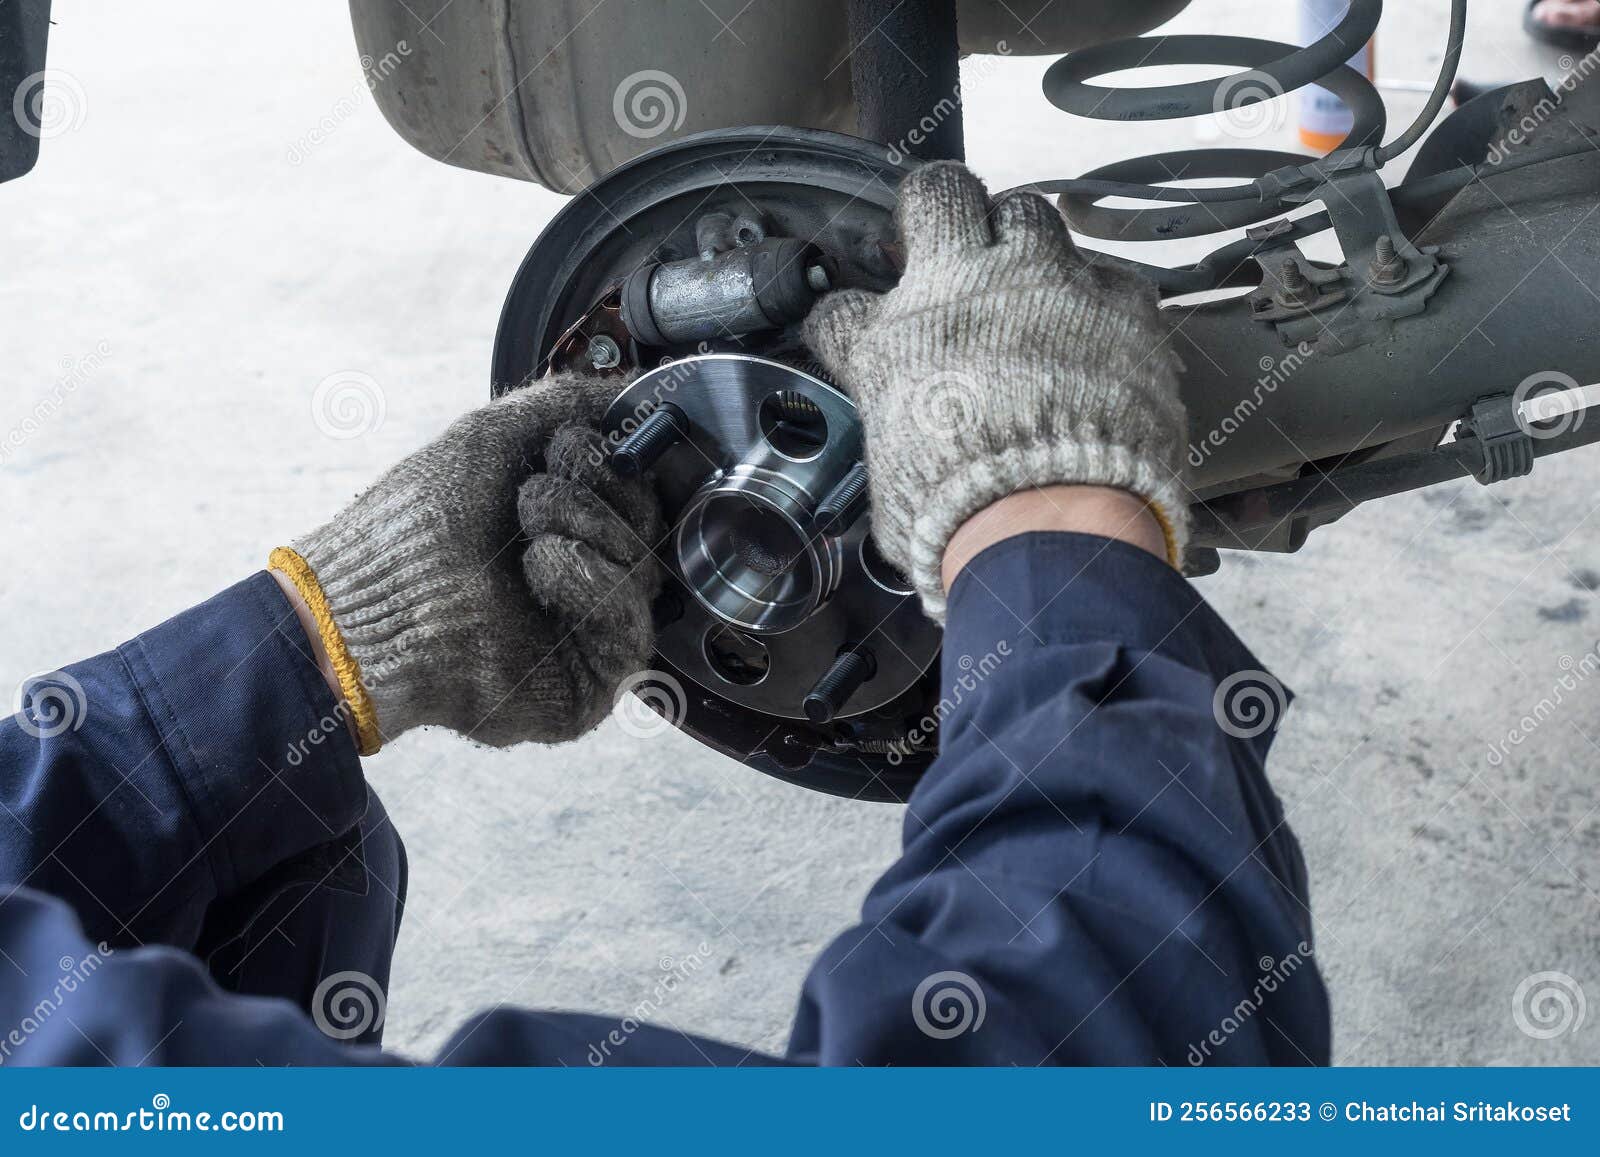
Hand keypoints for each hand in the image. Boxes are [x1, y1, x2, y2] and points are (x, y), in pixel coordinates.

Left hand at [270, 373, 662, 753]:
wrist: (373, 597)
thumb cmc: (415, 523)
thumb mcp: (492, 437)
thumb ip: (564, 406)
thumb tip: (625, 389)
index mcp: (564, 531)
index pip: (636, 498)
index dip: (619, 468)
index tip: (572, 447)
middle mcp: (581, 587)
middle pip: (649, 533)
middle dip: (598, 497)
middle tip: (536, 492)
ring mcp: (586, 641)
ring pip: (645, 576)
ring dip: (589, 531)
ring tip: (528, 532)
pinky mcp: (588, 689)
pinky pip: (631, 630)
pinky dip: (592, 582)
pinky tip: (543, 565)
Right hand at [803, 161, 1188, 619]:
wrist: (1055, 524)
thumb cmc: (970, 515)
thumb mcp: (895, 476)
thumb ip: (897, 430)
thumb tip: (901, 441)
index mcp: (892, 342)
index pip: (844, 305)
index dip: (856, 317)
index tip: (870, 331)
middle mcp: (963, 289)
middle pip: (940, 192)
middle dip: (943, 207)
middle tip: (953, 239)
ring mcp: (1046, 282)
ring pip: (1030, 211)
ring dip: (1025, 240)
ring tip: (1033, 286)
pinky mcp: (1119, 301)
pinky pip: (1109, 275)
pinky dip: (1101, 300)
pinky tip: (1100, 336)